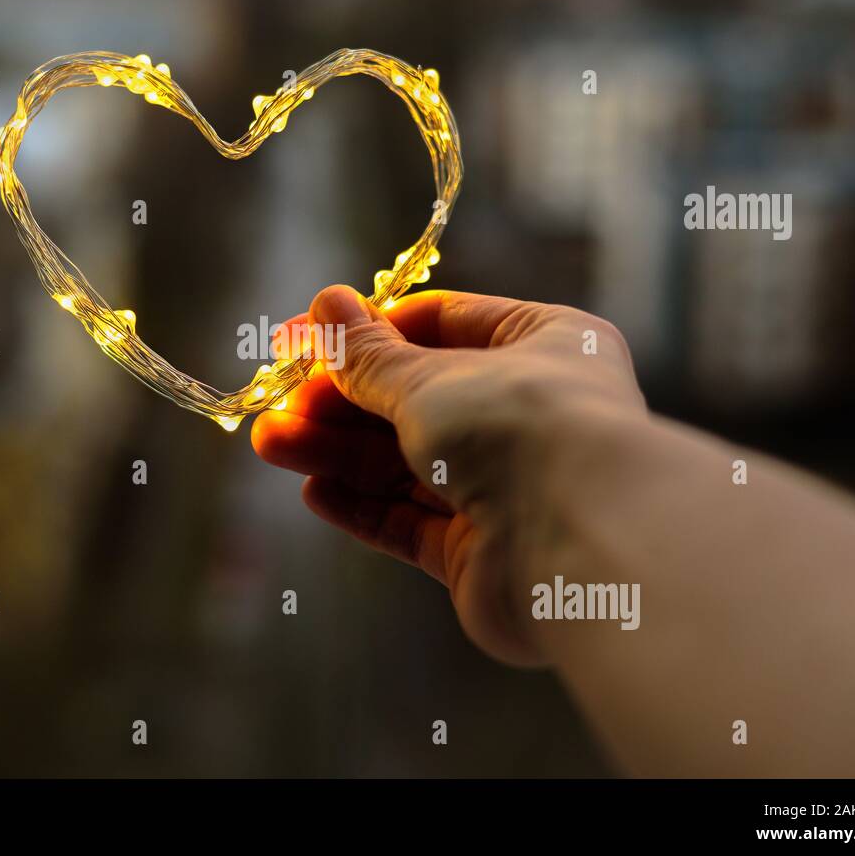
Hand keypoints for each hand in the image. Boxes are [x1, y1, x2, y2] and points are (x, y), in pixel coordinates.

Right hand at [252, 285, 645, 666]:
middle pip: (414, 399)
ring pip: (405, 462)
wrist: (582, 546)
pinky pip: (413, 521)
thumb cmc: (521, 428)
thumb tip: (325, 305)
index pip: (439, 326)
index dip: (363, 333)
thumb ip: (370, 356)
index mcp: (543, 345)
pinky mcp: (483, 550)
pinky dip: (364, 506)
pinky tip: (315, 493)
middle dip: (339, 401)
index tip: (296, 340)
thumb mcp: (431, 376)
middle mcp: (529, 413)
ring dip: (337, 452)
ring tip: (272, 444)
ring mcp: (507, 485)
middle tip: (274, 404)